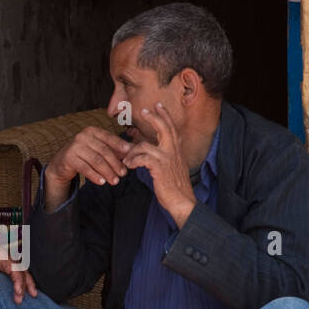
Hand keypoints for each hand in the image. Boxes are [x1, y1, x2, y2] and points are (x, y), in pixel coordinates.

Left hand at [0, 253, 38, 304]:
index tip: (19, 294)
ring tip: (33, 294)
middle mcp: (6, 258)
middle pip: (22, 270)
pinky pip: (14, 274)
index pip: (15, 270)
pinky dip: (20, 282)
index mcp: (2, 256)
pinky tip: (22, 290)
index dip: (18, 282)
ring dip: (27, 282)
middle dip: (28, 283)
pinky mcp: (2, 267)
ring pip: (20, 272)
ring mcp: (5, 263)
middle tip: (33, 296)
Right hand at [43, 126, 131, 210]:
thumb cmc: (84, 155)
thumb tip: (132, 151)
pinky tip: (102, 182)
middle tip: (123, 174)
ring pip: (96, 160)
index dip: (120, 145)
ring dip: (107, 172)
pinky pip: (85, 168)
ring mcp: (74, 146)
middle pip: (103, 150)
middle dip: (115, 163)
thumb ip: (113, 149)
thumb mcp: (98, 149)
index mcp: (92, 131)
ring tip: (115, 181)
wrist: (62, 163)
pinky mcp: (69, 158)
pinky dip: (95, 176)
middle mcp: (82, 136)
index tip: (130, 153)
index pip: (108, 137)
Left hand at [124, 102, 195, 227]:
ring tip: (126, 160)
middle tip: (144, 110)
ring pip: (145, 146)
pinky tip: (130, 166)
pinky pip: (142, 158)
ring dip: (132, 152)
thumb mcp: (176, 168)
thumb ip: (170, 157)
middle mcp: (173, 152)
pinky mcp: (159, 168)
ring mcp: (167, 159)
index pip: (172, 129)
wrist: (182, 202)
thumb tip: (165, 149)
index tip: (158, 106)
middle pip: (164, 128)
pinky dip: (133, 161)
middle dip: (154, 118)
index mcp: (176, 152)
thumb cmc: (176, 188)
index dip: (165, 116)